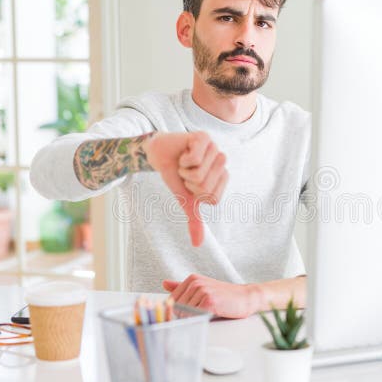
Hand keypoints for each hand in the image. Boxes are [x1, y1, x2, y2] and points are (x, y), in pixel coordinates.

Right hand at [143, 132, 228, 246]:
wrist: (159, 155)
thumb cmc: (176, 177)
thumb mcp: (185, 201)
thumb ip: (194, 221)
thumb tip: (198, 244)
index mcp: (222, 179)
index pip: (212, 198)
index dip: (195, 195)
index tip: (190, 184)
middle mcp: (222, 163)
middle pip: (205, 186)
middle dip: (188, 182)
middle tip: (185, 172)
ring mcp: (215, 149)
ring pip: (200, 173)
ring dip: (185, 170)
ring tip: (184, 163)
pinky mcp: (204, 137)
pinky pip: (196, 157)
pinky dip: (183, 159)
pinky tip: (183, 152)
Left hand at [162, 274, 259, 318]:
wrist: (245, 298)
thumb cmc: (224, 296)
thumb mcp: (202, 287)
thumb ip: (182, 286)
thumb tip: (164, 283)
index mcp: (192, 279)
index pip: (172, 300)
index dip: (179, 310)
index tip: (191, 310)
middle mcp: (195, 283)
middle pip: (177, 308)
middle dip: (187, 315)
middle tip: (203, 312)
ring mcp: (202, 291)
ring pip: (186, 313)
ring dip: (195, 318)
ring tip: (209, 312)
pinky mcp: (209, 301)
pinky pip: (195, 316)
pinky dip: (201, 319)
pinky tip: (212, 313)